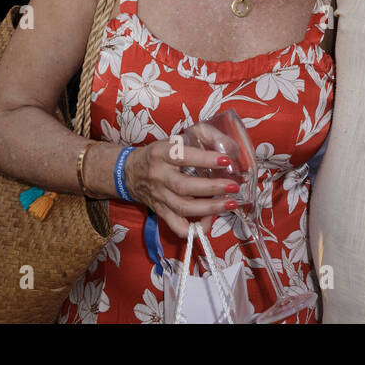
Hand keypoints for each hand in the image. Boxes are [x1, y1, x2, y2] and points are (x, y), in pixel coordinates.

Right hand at [123, 141, 239, 238]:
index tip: (226, 160)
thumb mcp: (178, 137)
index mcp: (162, 153)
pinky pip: (177, 226)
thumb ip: (205, 135)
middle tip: (234, 186)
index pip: (182, 156)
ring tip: (231, 203)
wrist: (130, 172)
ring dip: (210, 208)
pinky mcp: (161, 212)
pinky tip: (210, 219)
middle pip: (184, 186)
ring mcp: (159, 197)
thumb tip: (231, 147)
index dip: (205, 159)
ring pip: (183, 208)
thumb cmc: (161, 153)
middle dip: (212, 188)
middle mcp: (159, 176)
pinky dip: (195, 228)